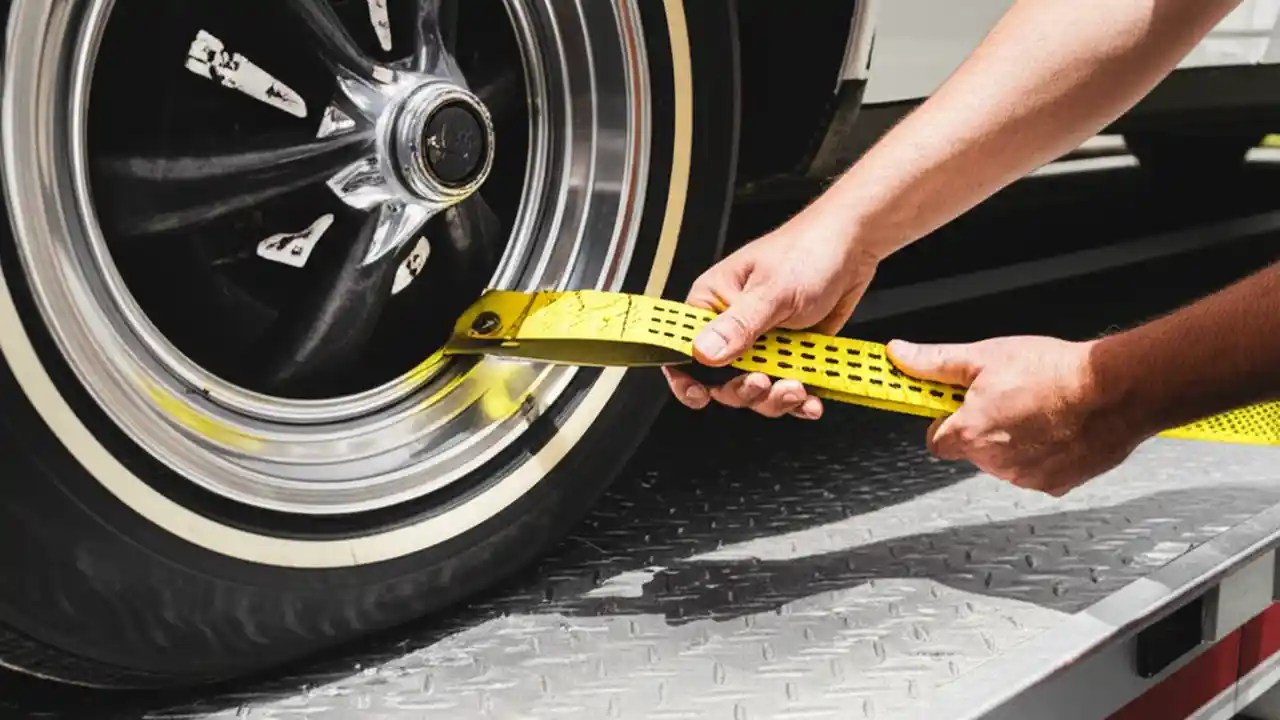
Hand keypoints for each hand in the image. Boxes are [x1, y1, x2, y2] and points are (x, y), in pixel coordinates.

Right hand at [663, 218, 880, 419]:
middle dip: (744, 390)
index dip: (685, 376)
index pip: (682, 347)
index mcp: (714, 303)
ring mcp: (763, 343)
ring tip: (797, 388)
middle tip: (764, 382)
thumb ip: (740, 325)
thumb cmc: (809, 250)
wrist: (853, 246)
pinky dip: (800, 401)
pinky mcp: (789, 354)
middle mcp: (734, 326)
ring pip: (756, 390)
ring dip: (775, 398)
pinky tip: (811, 400)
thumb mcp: (773, 290)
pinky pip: (786, 388)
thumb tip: (703, 352)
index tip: (700, 395)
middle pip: (721, 379)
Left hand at [886, 335, 1148, 495]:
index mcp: (971, 432)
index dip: (945, 421)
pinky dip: (1043, 454)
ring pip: (1004, 461)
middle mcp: (995, 462)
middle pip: (972, 448)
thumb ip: (934, 362)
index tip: (955, 404)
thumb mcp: (984, 355)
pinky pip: (1037, 471)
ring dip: (1013, 440)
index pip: (935, 440)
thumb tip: (899, 355)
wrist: (1115, 390)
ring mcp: (1026, 477)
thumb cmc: (1055, 372)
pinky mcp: (1055, 485)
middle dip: (982, 426)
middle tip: (1005, 397)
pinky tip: (1057, 427)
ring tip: (1036, 408)